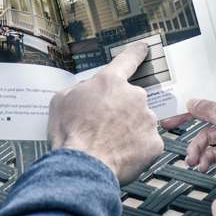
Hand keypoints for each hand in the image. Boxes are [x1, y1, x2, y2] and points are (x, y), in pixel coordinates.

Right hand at [48, 42, 163, 184]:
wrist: (82, 166)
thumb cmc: (70, 134)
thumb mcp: (61, 100)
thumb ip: (80, 89)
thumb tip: (87, 90)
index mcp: (110, 82)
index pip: (127, 60)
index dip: (136, 53)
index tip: (144, 48)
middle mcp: (134, 96)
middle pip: (131, 98)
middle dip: (121, 109)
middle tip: (103, 126)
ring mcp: (147, 120)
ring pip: (140, 121)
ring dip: (129, 129)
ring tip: (110, 144)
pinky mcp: (154, 143)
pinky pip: (147, 143)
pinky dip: (136, 148)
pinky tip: (120, 154)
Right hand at [161, 92, 215, 171]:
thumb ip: (209, 111)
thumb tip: (195, 102)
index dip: (199, 101)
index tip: (183, 106)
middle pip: (209, 118)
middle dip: (194, 129)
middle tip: (173, 125)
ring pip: (210, 137)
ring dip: (198, 149)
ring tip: (193, 160)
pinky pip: (215, 150)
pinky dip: (207, 158)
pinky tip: (203, 165)